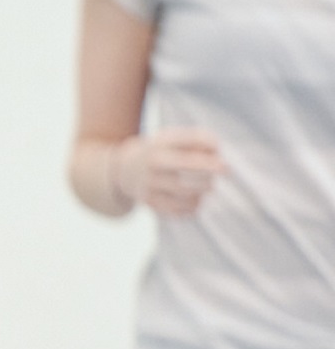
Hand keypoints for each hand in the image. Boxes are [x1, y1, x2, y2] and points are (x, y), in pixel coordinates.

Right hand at [111, 128, 227, 216]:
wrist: (123, 171)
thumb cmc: (160, 152)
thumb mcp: (174, 139)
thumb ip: (199, 140)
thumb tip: (217, 153)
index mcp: (161, 143)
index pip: (192, 141)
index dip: (212, 151)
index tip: (225, 163)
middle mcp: (153, 163)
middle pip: (188, 167)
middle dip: (211, 172)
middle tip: (222, 173)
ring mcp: (149, 184)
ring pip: (184, 191)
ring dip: (203, 190)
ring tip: (207, 188)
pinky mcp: (149, 202)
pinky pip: (176, 210)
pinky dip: (192, 207)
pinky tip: (195, 201)